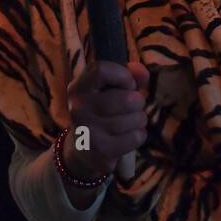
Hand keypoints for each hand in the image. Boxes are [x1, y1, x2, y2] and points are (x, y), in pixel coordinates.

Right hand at [63, 60, 148, 180]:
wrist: (83, 150)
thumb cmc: (102, 111)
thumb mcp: (110, 89)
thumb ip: (129, 75)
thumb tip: (143, 73)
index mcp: (78, 88)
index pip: (101, 70)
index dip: (124, 75)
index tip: (127, 84)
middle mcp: (78, 108)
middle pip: (128, 98)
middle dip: (138, 102)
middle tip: (132, 106)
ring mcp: (88, 131)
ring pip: (136, 118)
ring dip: (139, 119)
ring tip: (128, 122)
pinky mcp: (101, 150)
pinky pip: (137, 136)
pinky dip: (138, 135)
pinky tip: (126, 137)